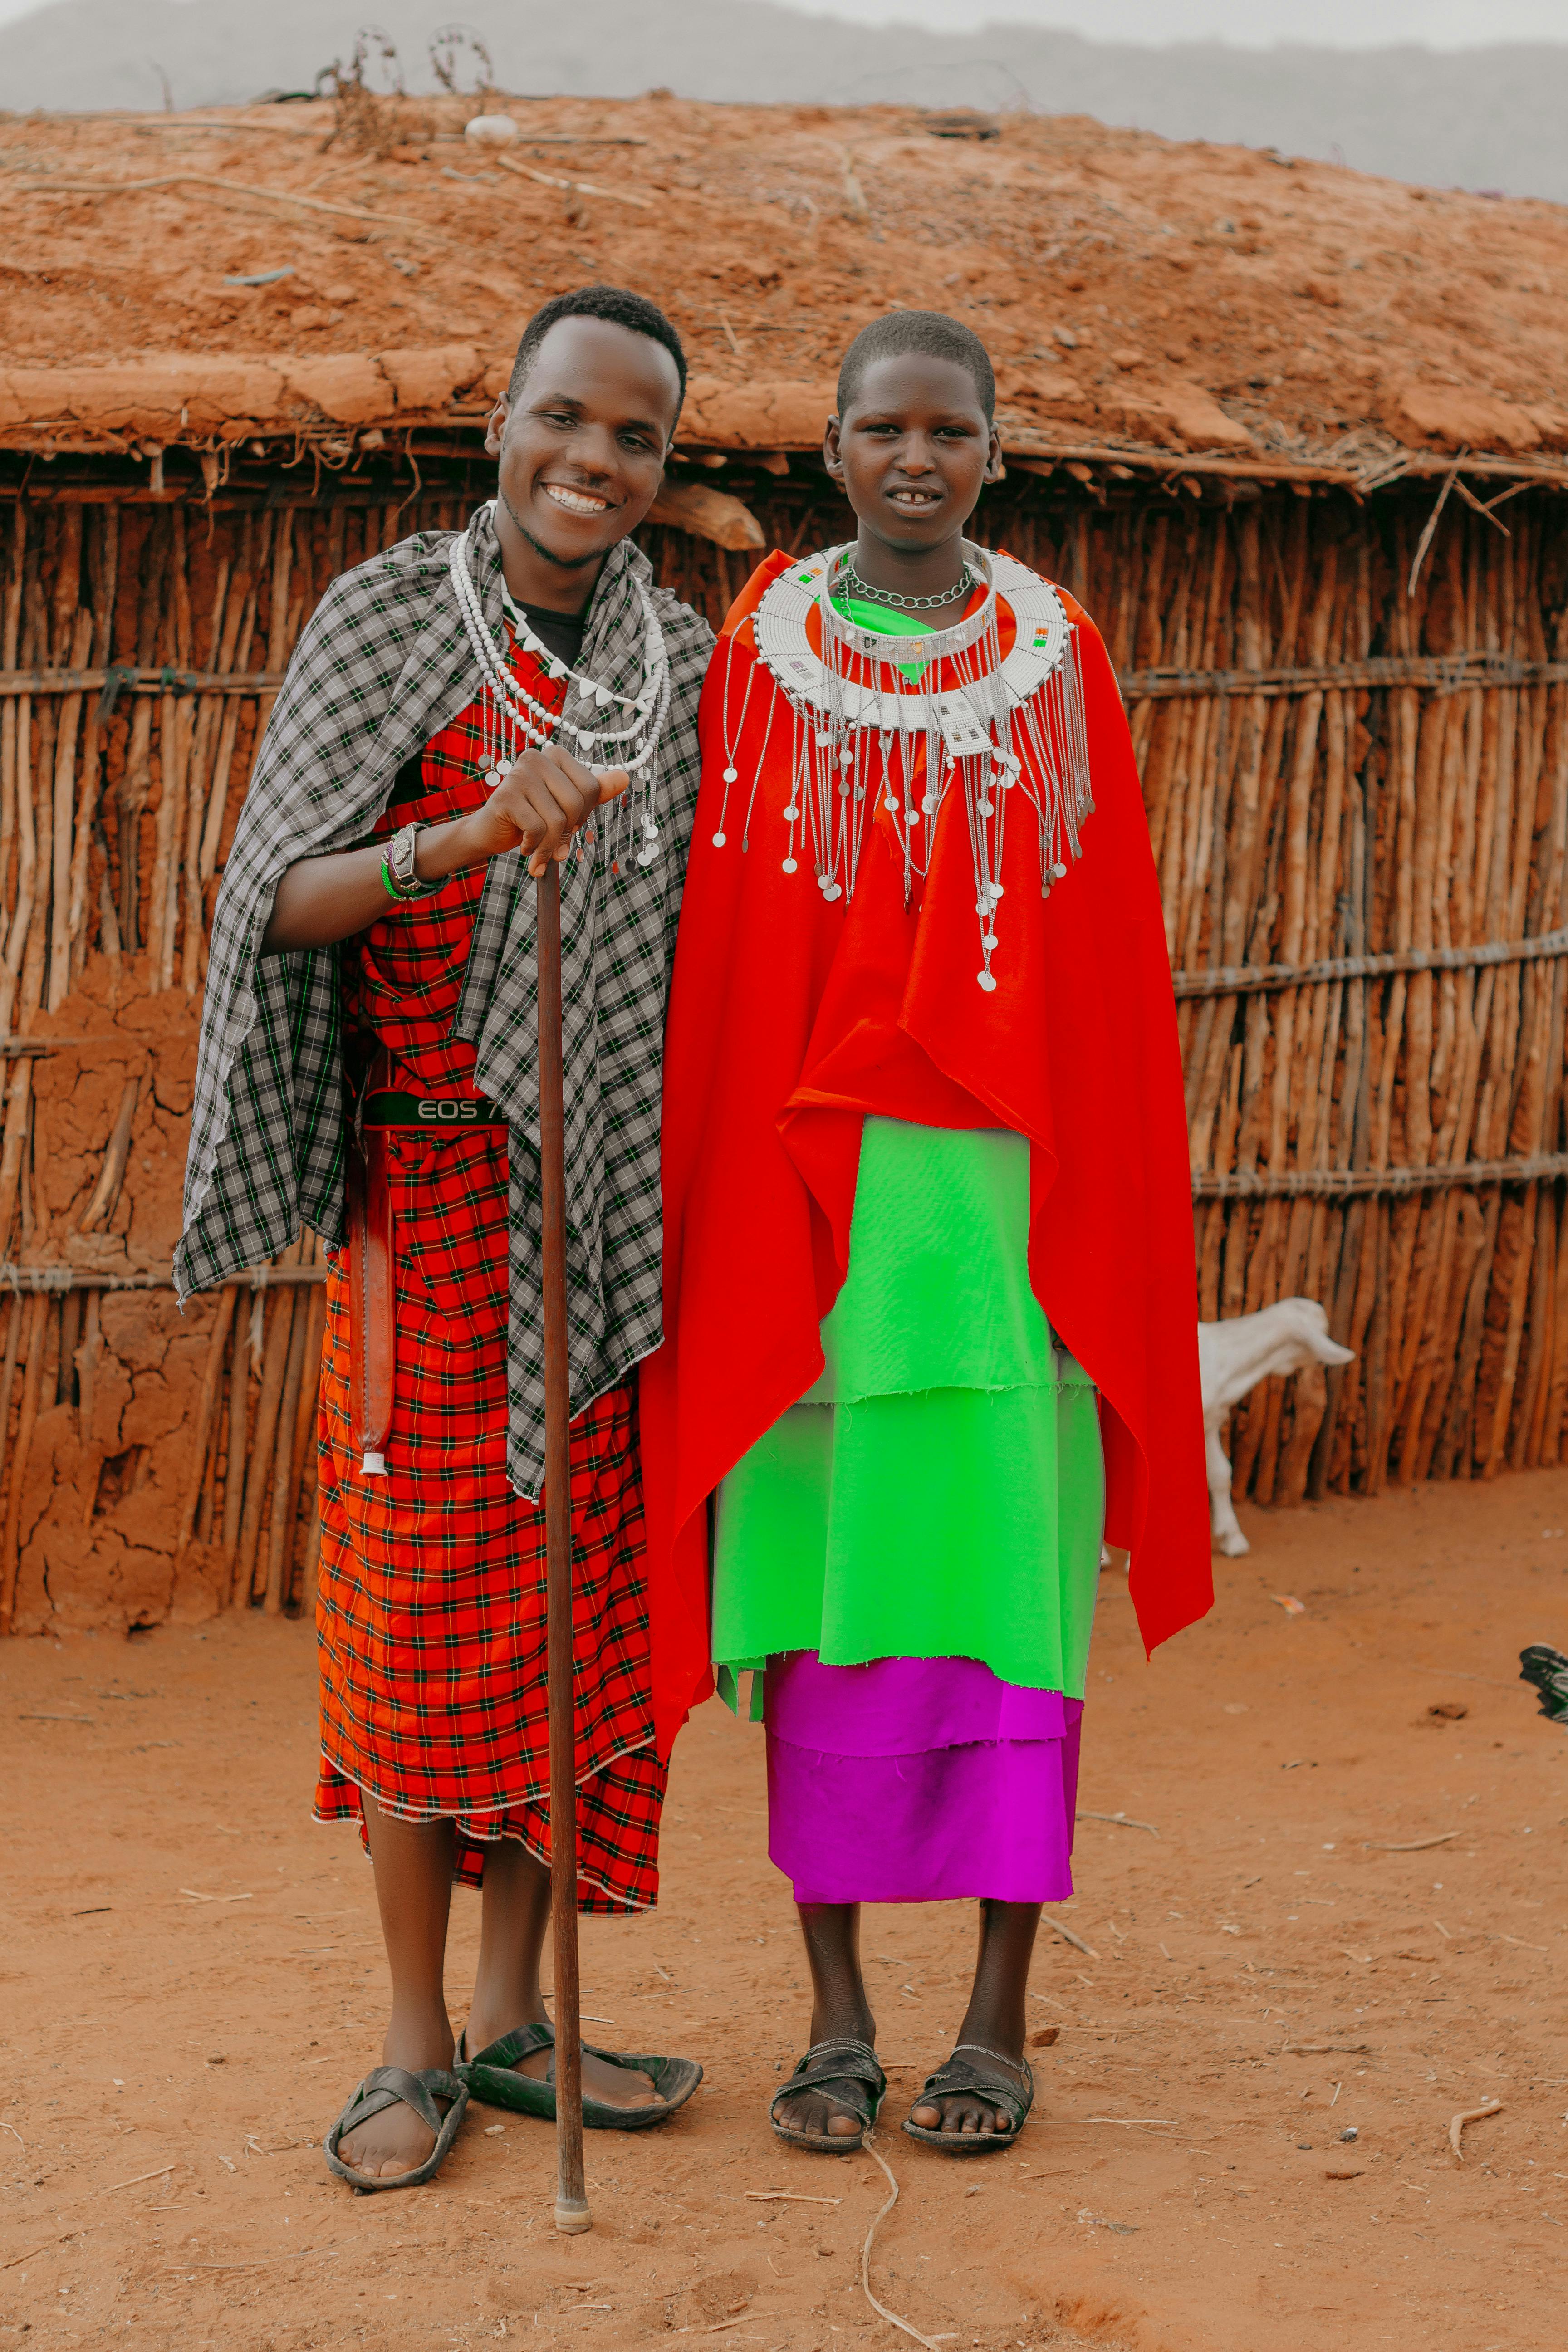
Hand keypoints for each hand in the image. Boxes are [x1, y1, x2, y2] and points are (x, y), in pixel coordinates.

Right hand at [451, 745, 629, 879]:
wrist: (490, 832)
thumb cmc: (531, 817)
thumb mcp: (567, 805)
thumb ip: (595, 792)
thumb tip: (625, 778)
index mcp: (556, 755)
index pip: (591, 788)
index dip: (583, 814)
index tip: (566, 823)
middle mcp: (537, 757)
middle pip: (576, 803)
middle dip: (567, 831)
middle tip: (552, 841)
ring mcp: (520, 774)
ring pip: (556, 820)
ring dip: (550, 846)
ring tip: (539, 852)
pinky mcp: (506, 796)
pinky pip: (537, 829)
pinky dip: (534, 847)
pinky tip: (523, 845)